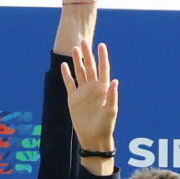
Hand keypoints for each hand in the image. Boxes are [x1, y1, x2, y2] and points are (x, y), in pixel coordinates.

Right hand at [60, 42, 118, 157]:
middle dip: (87, 54)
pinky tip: (64, 65)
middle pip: (90, 67)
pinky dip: (66, 74)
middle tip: (84, 41)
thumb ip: (112, 95)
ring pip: (79, 72)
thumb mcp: (111, 110)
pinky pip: (69, 83)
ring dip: (77, 61)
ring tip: (75, 48)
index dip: (102, 57)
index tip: (101, 45)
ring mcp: (83, 92)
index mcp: (103, 88)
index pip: (103, 69)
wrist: (93, 137)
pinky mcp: (73, 98)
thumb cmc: (105, 125)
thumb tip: (115, 80)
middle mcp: (93, 87)